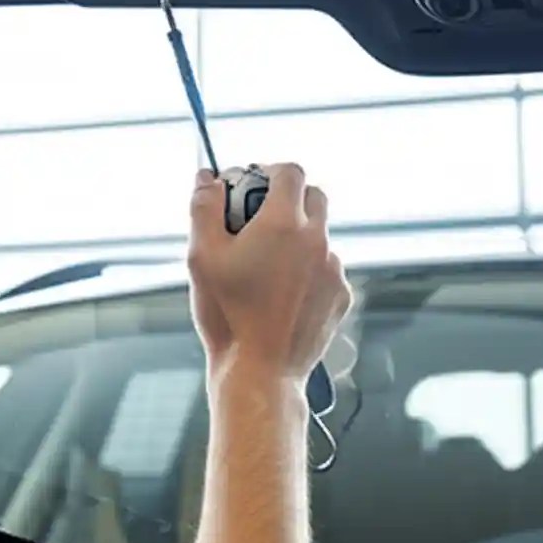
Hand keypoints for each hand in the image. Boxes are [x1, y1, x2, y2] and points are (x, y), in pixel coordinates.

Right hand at [187, 164, 351, 382]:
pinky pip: (327, 270)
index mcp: (284, 223)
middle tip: (260, 219)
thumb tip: (206, 178)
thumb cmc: (227, 315)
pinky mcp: (341, 297)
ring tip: (267, 268)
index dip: (270, 171)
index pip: (291, 172)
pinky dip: (309, 272)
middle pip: (315, 197)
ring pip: (321, 237)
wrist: (260, 371)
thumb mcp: (201, 256)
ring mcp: (333, 270)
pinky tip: (283, 295)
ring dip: (299, 240)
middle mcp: (317, 241)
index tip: (253, 184)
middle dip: (290, 199)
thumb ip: (204, 208)